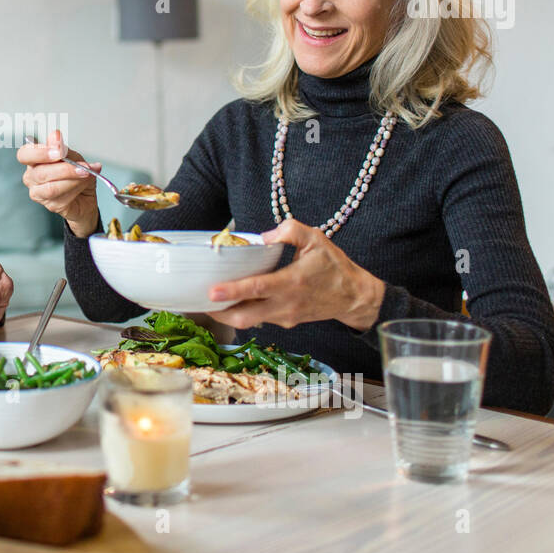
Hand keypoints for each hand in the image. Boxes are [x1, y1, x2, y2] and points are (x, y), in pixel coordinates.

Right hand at [17, 129, 100, 237]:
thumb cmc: (75, 174)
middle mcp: (32, 177)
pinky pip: (62, 197)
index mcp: (33, 160)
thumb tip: (54, 135)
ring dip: (73, 180)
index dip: (39, 153)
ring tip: (86, 174)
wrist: (85, 196)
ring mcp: (39, 193)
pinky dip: (77, 188)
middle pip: (40, 173)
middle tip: (81, 166)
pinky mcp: (50, 205)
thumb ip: (62, 148)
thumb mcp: (72, 156)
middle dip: (65, 169)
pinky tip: (84, 184)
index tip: (58, 152)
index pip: (25, 155)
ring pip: (52, 188)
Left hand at [204, 219, 384, 331]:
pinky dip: (243, 313)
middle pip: (244, 317)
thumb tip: (265, 235)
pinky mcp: (285, 322)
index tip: (211, 292)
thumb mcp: (316, 239)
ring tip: (210, 302)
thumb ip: (290, 230)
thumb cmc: (334, 266)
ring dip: (228, 314)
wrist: (354, 297)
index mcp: (291, 282)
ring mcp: (284, 317)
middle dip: (219, 313)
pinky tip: (233, 301)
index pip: (256, 289)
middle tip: (200, 302)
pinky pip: (259, 320)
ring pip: (249, 322)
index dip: (232, 291)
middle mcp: (285, 304)